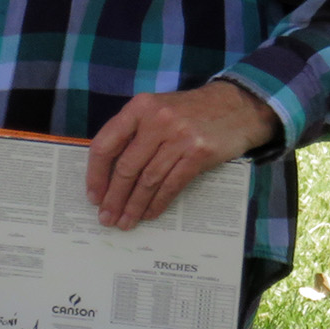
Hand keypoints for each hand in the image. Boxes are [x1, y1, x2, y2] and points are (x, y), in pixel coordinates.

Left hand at [87, 81, 281, 229]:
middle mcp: (157, 120)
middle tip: (107, 217)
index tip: (93, 196)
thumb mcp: (156, 110)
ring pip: (148, 180)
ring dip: (134, 205)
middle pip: (126, 167)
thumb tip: (108, 173)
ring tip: (125, 222)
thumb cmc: (190, 112)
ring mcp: (179, 137)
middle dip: (114, 197)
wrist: (237, 106)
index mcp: (139, 107)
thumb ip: (133, 132)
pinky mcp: (199, 153)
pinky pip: (172, 185)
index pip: (106, 144)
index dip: (96, 174)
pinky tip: (149, 214)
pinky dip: (157, 202)